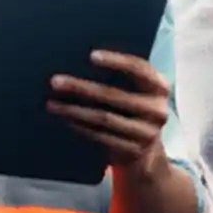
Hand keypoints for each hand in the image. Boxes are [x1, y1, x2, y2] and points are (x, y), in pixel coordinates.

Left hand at [47, 50, 170, 172]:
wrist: (148, 156)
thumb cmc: (134, 112)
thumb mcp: (137, 93)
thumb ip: (121, 79)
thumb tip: (78, 63)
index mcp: (160, 88)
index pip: (140, 69)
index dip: (116, 61)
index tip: (91, 56)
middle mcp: (158, 110)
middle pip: (114, 95)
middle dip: (81, 87)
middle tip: (56, 81)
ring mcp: (147, 133)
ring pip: (104, 118)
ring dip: (74, 110)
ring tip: (52, 103)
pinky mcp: (133, 151)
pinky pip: (101, 135)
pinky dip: (80, 126)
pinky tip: (66, 119)